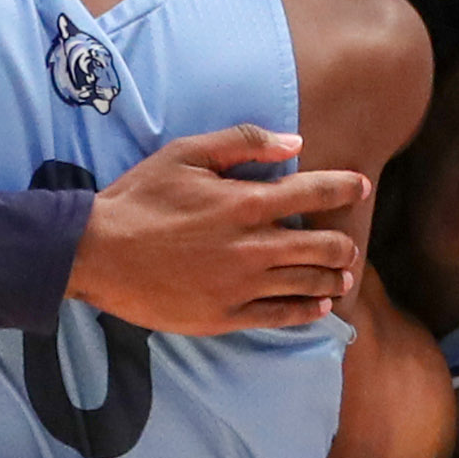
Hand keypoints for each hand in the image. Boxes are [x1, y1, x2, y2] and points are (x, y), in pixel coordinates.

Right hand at [69, 124, 365, 334]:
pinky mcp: (226, 315)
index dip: (344, 188)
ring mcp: (241, 285)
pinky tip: (318, 307)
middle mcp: (252, 246)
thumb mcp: (186, 154)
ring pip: (308, 284)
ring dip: (333, 279)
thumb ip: (243, 143)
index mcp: (244, 203)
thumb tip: (294, 142)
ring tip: (343, 277)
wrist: (98, 253)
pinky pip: (281, 316)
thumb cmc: (140, 198)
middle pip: (322, 246)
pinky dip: (307, 311)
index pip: (313, 192)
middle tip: (350, 246)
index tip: (361, 186)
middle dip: (344, 245)